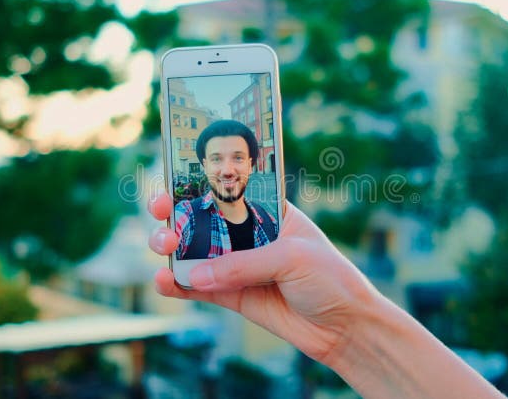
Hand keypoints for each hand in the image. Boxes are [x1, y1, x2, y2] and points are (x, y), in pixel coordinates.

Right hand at [147, 191, 380, 365]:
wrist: (345, 327)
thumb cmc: (330, 278)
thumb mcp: (291, 258)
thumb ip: (243, 264)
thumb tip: (197, 274)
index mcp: (269, 211)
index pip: (230, 190)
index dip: (200, 184)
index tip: (175, 179)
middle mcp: (249, 235)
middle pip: (203, 219)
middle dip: (177, 212)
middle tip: (162, 212)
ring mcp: (238, 266)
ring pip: (194, 252)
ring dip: (172, 247)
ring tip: (165, 247)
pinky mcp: (233, 297)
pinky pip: (197, 288)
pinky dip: (177, 285)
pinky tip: (164, 280)